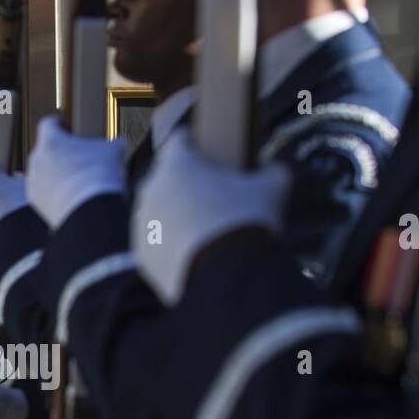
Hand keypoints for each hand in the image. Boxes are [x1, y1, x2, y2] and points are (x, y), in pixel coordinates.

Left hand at [25, 115, 126, 228]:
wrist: (88, 211)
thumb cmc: (98, 177)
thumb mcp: (113, 151)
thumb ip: (109, 144)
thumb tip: (115, 146)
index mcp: (51, 140)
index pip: (48, 124)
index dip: (58, 124)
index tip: (64, 126)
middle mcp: (37, 159)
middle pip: (45, 149)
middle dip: (59, 152)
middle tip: (77, 158)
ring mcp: (34, 181)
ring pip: (43, 171)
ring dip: (55, 173)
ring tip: (76, 181)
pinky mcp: (35, 201)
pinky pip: (43, 191)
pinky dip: (53, 192)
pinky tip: (70, 196)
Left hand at [131, 131, 290, 304]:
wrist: (225, 278)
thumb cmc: (244, 224)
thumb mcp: (270, 190)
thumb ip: (272, 172)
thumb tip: (275, 171)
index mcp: (177, 164)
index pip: (179, 140)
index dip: (195, 144)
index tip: (206, 151)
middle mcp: (152, 190)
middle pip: (167, 178)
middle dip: (187, 185)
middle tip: (212, 197)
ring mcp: (143, 224)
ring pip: (159, 212)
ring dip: (176, 216)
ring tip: (206, 231)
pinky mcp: (143, 255)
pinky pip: (156, 243)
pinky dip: (170, 245)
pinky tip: (195, 254)